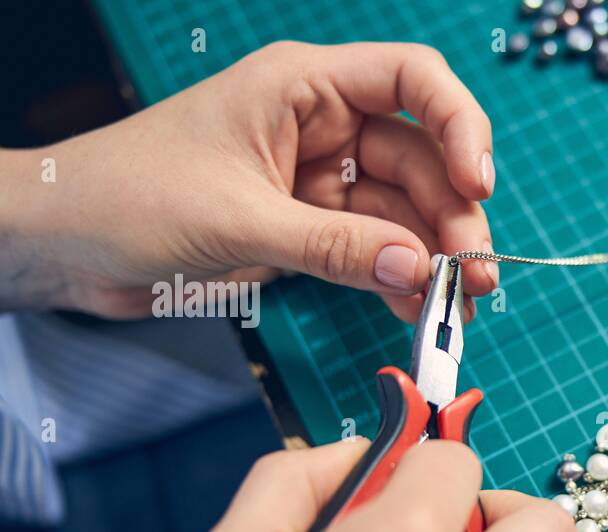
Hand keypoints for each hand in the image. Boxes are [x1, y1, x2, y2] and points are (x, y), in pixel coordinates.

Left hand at [0, 41, 497, 321]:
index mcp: (305, 87)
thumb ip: (334, 247)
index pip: (412, 80)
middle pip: (421, 161)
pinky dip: (399, 281)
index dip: (459, 125)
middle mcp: (323, 127)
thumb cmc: (130, 197)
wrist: (66, 244)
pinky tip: (418, 311)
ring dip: (435, 260)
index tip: (477, 186)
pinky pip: (374, 251)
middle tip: (474, 280)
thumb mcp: (238, 220)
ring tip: (457, 311)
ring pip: (404, 214)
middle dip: (453, 219)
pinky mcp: (310, 229)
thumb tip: (419, 271)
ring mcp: (319, 181)